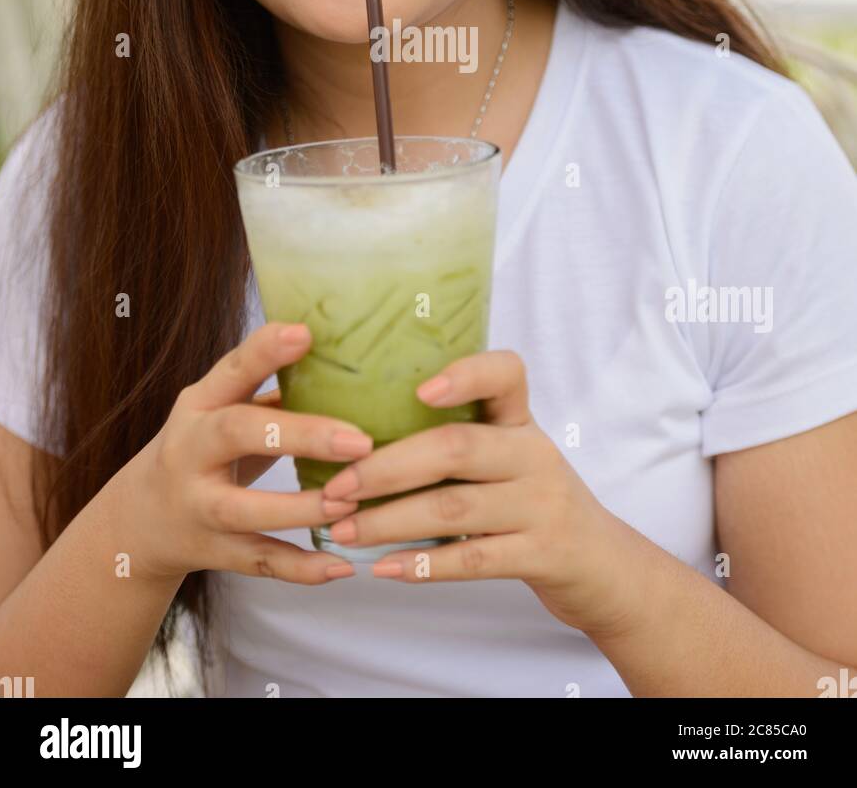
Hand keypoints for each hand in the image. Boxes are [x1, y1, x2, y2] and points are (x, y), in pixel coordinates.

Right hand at [116, 321, 372, 584]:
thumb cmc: (204, 449)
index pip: (230, 370)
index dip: (264, 352)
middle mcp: (191, 451)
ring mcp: (197, 504)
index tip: (304, 333)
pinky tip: (339, 565)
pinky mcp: (210, 551)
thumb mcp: (221, 411)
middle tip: (359, 440)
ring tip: (353, 501)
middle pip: (237, 433)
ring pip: (247, 509)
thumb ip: (270, 390)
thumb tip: (344, 362)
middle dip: (300, 434)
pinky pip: (257, 561)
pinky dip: (299, 568)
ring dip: (304, 508)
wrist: (138, 522)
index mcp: (199, 405)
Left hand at [321, 349, 632, 635]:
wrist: (604, 566)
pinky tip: (383, 568)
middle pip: (456, 446)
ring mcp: (543, 505)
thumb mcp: (510, 458)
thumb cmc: (533, 502)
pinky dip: (423, 564)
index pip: (505, 373)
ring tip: (342, 528)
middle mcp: (535, 455)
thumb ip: (458, 440)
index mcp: (522, 421)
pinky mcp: (543, 554)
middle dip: (386, 467)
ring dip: (389, 520)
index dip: (465, 374)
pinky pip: (474, 559)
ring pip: (454, 507)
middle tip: (336, 486)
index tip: (417, 389)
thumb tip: (356, 435)